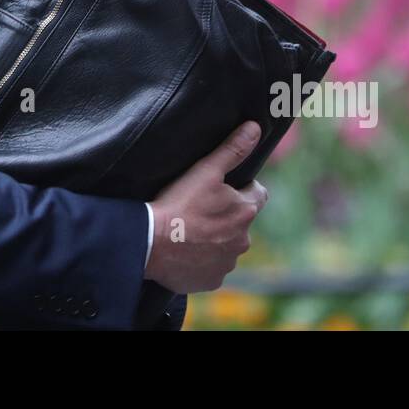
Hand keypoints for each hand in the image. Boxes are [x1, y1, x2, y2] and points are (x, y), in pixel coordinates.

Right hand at [143, 120, 268, 293]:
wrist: (151, 244)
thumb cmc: (178, 204)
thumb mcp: (205, 170)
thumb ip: (232, 149)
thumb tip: (255, 128)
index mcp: (246, 211)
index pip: (257, 194)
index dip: (241, 187)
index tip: (221, 187)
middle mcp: (244, 240)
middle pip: (241, 221)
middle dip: (227, 215)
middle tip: (199, 208)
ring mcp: (228, 263)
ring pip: (226, 245)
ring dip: (214, 238)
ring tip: (189, 229)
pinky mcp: (211, 281)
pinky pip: (212, 267)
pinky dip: (202, 260)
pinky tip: (184, 250)